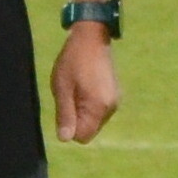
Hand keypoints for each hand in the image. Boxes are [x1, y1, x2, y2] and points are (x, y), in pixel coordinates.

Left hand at [51, 25, 120, 144]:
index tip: (65, 107)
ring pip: (94, 121)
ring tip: (77, 88)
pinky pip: (99, 111)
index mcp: (98, 107)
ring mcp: (115, 101)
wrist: (92, 38)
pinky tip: (85, 86)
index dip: (70, 127)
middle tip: (69, 95)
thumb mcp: (62, 88)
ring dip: (82, 111)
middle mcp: (111, 108)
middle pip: (90, 130)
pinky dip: (89, 105)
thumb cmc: (73, 61)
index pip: (83, 137)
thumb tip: (65, 139)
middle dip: (76, 119)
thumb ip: (65, 115)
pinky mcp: (115, 95)